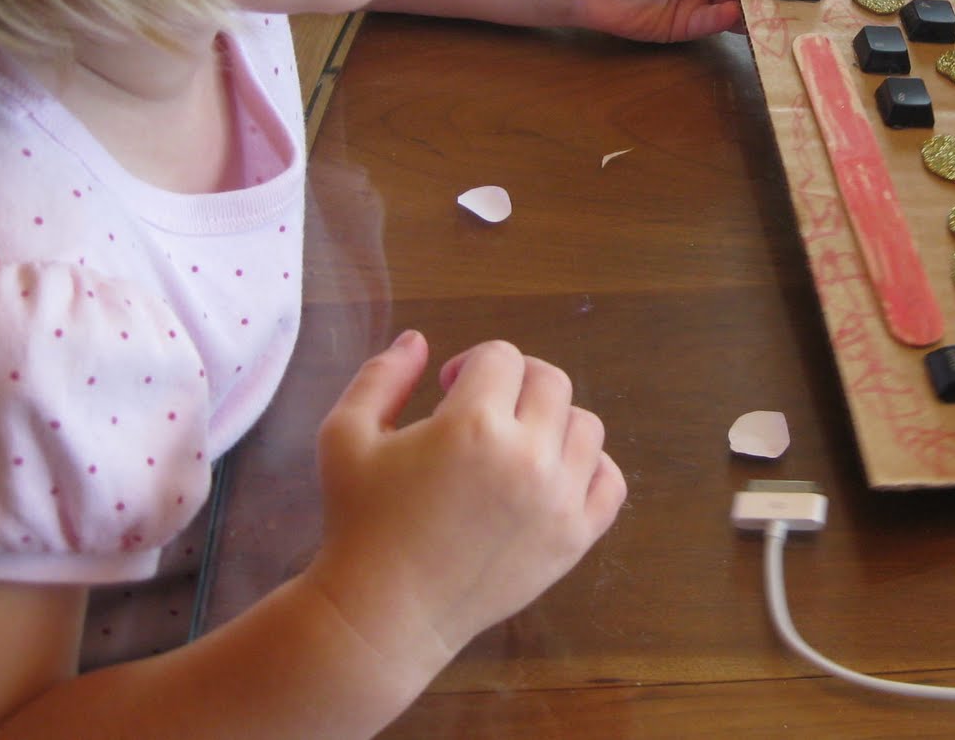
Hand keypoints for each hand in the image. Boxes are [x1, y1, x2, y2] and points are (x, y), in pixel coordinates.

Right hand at [306, 332, 624, 676]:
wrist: (384, 614)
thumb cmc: (359, 521)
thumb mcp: (344, 436)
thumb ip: (381, 377)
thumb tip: (418, 341)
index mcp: (471, 424)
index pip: (501, 357)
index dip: (471, 363)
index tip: (447, 388)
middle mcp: (526, 455)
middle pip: (550, 382)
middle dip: (516, 382)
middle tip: (484, 408)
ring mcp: (558, 499)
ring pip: (586, 426)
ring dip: (553, 421)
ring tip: (517, 443)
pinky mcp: (575, 538)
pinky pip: (610, 482)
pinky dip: (591, 468)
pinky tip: (554, 474)